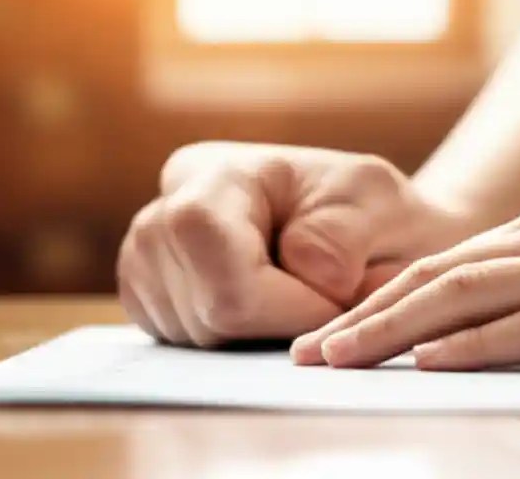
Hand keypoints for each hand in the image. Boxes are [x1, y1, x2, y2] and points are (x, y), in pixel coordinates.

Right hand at [116, 142, 476, 346]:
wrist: (345, 220)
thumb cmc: (360, 210)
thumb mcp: (378, 204)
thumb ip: (343, 237)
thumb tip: (303, 271)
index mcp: (214, 175)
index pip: (227, 274)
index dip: (290, 308)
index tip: (338, 298)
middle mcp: (160, 213)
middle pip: (205, 312)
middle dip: (274, 323)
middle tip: (317, 298)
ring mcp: (141, 256)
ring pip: (193, 335)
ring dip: (256, 334)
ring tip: (288, 294)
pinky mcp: (142, 294)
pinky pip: (182, 344)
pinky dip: (230, 339)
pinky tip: (258, 305)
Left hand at [292, 200, 519, 369]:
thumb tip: (457, 335)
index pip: (435, 269)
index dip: (372, 302)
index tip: (323, 335)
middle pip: (433, 279)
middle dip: (362, 317)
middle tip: (306, 354)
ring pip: (466, 296)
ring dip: (394, 329)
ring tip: (340, 356)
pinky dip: (475, 343)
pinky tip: (429, 360)